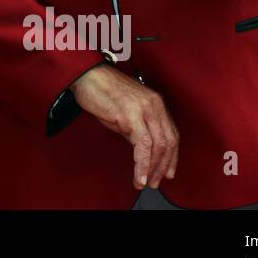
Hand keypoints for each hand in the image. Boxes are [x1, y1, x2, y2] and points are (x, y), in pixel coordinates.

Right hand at [70, 65, 178, 190]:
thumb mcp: (125, 112)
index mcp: (155, 103)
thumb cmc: (101, 91)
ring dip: (153, 169)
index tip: (167, 172)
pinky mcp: (130, 116)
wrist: (85, 75)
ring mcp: (144, 109)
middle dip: (163, 166)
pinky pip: (142, 146)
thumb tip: (140, 149)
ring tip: (145, 182)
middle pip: (169, 142)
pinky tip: (138, 176)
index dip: (172, 157)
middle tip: (155, 182)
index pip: (171, 134)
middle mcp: (155, 105)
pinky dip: (142, 164)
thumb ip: (136, 129)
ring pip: (158, 146)